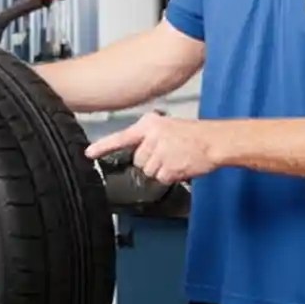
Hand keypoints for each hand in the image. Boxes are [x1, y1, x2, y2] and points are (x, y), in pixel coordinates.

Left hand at [85, 112, 218, 184]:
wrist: (215, 140)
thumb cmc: (195, 135)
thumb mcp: (167, 127)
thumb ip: (149, 137)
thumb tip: (139, 153)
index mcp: (149, 124)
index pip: (121, 137)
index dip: (103, 146)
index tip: (88, 153)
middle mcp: (151, 137)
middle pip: (138, 160)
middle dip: (151, 162)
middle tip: (169, 154)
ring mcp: (159, 152)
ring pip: (148, 171)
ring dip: (162, 170)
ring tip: (177, 159)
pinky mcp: (168, 167)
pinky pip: (161, 178)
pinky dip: (171, 176)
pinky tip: (181, 165)